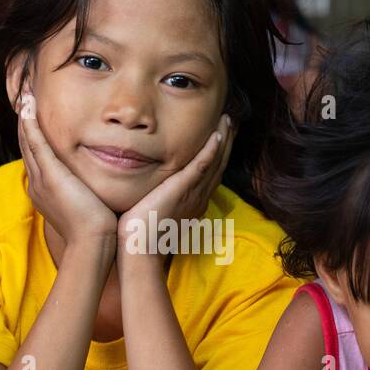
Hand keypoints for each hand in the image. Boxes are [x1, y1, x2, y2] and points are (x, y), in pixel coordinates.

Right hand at [16, 93, 117, 249]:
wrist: (94, 243)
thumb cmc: (98, 229)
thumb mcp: (89, 204)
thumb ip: (90, 190)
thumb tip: (100, 183)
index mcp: (45, 190)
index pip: (37, 155)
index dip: (34, 134)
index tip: (36, 115)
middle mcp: (38, 183)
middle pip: (27, 145)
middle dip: (26, 121)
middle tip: (25, 97)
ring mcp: (41, 179)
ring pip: (28, 141)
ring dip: (25, 117)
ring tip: (25, 95)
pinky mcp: (50, 175)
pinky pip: (35, 144)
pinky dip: (30, 124)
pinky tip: (29, 107)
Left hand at [117, 115, 232, 260]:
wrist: (139, 248)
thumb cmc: (141, 234)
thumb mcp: (155, 211)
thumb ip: (159, 198)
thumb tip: (152, 188)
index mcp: (194, 203)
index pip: (211, 173)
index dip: (218, 153)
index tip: (221, 135)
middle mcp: (199, 198)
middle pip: (218, 165)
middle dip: (226, 142)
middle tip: (231, 121)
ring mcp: (193, 194)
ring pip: (215, 163)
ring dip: (223, 140)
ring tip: (228, 121)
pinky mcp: (183, 190)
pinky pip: (202, 166)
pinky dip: (211, 150)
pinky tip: (217, 135)